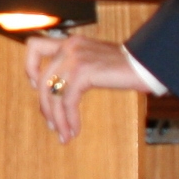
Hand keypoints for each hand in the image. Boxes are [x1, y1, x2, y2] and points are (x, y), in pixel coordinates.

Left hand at [25, 33, 152, 143]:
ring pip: (53, 94)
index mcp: (70, 42)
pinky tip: (74, 130)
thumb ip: (75, 68)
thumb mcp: (93, 60)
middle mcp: (69, 47)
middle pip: (41, 81)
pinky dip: (69, 119)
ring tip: (63, 135)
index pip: (34, 46)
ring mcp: (75, 58)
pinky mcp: (84, 72)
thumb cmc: (125, 67)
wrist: (148, 64)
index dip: (29, 67)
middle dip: (45, 107)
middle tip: (52, 125)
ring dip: (57, 119)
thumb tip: (57, 93)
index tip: (34, 85)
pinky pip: (68, 101)